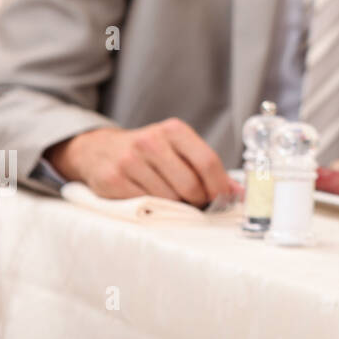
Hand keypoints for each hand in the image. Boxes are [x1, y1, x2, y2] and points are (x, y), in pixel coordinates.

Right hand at [46, 118, 237, 207]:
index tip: (224, 200)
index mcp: (174, 130)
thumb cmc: (148, 152)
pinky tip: (152, 200)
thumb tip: (238, 192)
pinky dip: (155, 208)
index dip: (219, 186)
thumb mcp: (177, 148)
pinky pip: (145, 204)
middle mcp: (151, 142)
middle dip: (199, 201)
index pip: (207, 161)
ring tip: (173, 200)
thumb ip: (207, 167)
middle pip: (190, 184)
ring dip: (177, 207)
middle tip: (198, 205)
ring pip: (169, 198)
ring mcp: (130, 161)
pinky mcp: (113, 180)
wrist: (99, 149)